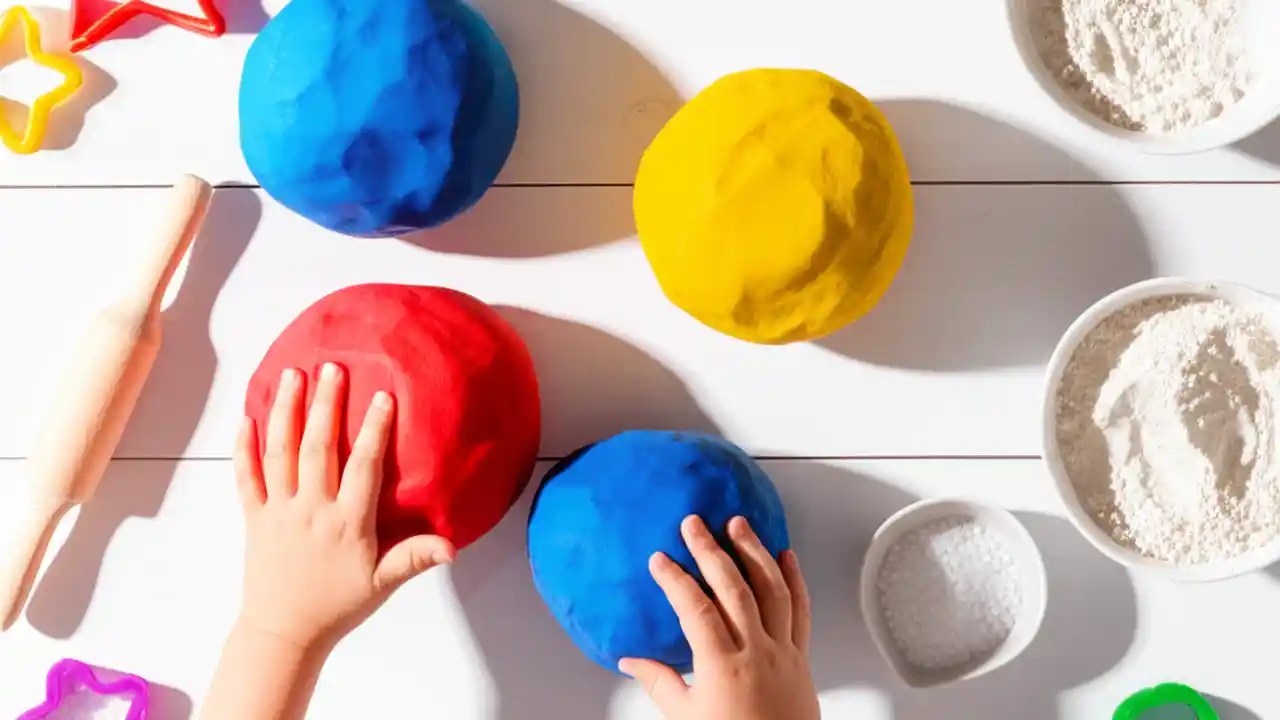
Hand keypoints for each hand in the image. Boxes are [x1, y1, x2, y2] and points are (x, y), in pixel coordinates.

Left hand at [233, 363, 455, 650]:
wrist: (284, 633)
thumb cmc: (337, 605)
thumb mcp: (382, 584)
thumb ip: (415, 557)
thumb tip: (453, 546)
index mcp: (347, 523)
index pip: (363, 468)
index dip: (373, 431)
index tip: (381, 397)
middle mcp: (311, 510)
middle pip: (318, 449)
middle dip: (324, 405)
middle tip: (331, 367)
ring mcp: (279, 512)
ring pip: (280, 453)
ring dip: (285, 412)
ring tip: (291, 375)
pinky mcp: (254, 518)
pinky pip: (245, 477)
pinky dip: (243, 447)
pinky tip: (246, 417)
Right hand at [620, 516, 819, 719]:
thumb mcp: (686, 718)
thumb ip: (659, 683)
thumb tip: (630, 660)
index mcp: (722, 667)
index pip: (696, 609)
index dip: (676, 580)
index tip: (660, 559)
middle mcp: (756, 652)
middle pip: (734, 588)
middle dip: (711, 550)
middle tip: (694, 523)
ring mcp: (783, 652)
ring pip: (772, 590)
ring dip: (754, 552)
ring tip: (739, 524)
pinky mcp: (802, 658)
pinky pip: (801, 611)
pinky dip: (795, 580)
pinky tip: (786, 556)